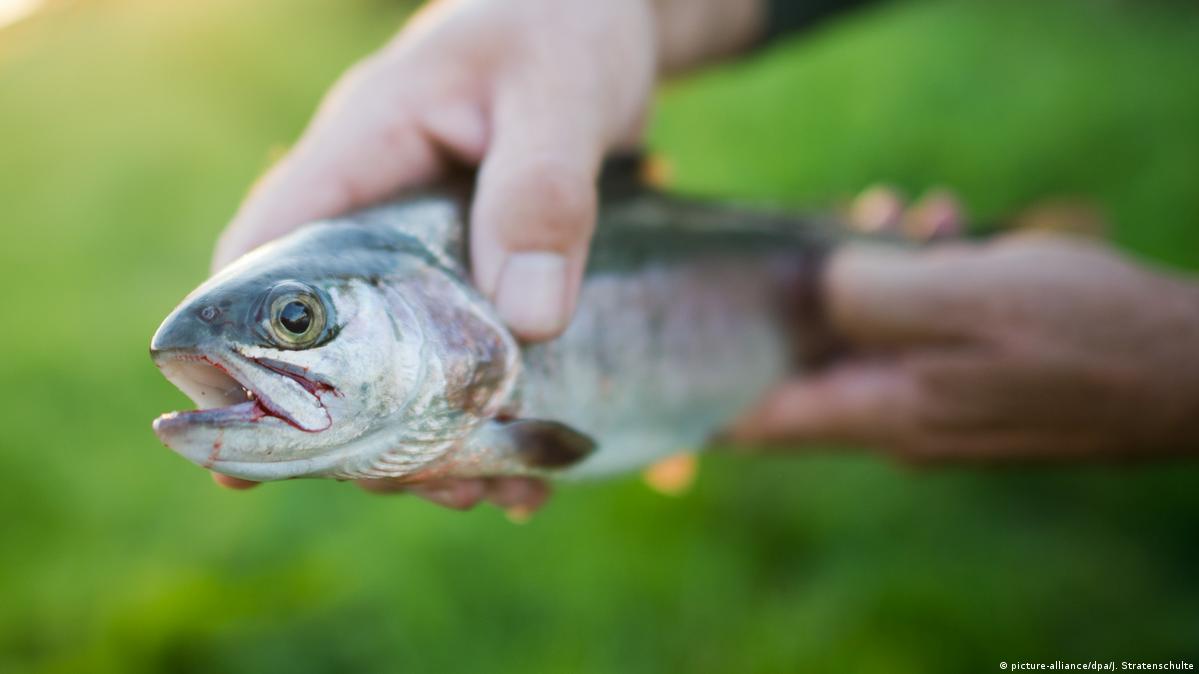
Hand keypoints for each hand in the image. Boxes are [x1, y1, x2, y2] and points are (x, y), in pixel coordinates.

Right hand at [208, 0, 762, 510]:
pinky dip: (495, 401)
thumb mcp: (556, 95)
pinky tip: (532, 453)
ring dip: (436, 430)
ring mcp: (431, 241)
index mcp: (361, 150)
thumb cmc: (564, 26)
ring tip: (484, 489)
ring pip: (405, 353)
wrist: (607, 17)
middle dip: (363, 422)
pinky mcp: (485, 262)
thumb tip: (527, 320)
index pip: (264, 256)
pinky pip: (472, 342)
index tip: (245, 446)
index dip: (239, 357)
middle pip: (333, 333)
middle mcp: (380, 204)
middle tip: (411, 484)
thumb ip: (540, 192)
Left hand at [733, 230, 1198, 461]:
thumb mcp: (961, 298)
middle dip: (811, 289)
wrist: (1192, 368)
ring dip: (876, 269)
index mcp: (879, 413)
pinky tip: (952, 230)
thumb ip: (866, 293)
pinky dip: (920, 281)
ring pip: (866, 334)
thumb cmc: (1082, 335)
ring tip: (919, 216)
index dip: (701, 398)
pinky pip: (915, 332)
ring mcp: (932, 405)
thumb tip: (817, 285)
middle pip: (810, 360)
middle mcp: (895, 421)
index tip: (662, 364)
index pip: (757, 423)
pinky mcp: (967, 384)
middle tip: (849, 224)